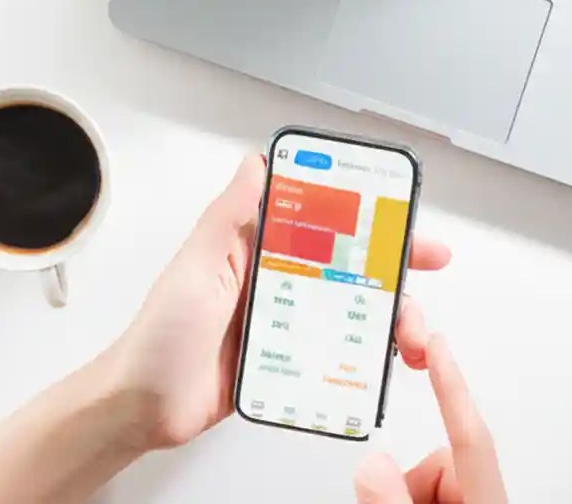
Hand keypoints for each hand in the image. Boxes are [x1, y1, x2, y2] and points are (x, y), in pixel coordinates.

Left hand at [101, 154, 451, 449]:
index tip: (401, 212)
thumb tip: (256, 161)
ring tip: (410, 335)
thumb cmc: (158, 337)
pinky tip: (385, 365)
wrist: (143, 409)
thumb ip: (229, 217)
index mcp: (257, 251)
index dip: (365, 214)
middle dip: (397, 266)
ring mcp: (286, 325)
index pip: (322, 220)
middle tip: (429, 266)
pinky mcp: (288, 364)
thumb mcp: (195, 267)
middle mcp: (277, 283)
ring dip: (391, 319)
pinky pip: (337, 356)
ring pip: (354, 313)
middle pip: (351, 266)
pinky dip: (366, 359)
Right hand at [353, 335, 506, 503]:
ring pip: (429, 476)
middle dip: (413, 474)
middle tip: (390, 492)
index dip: (450, 385)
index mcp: (486, 499)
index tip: (436, 344)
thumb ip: (393, 501)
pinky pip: (426, 490)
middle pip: (441, 456)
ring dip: (406, 491)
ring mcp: (473, 499)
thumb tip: (372, 462)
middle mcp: (483, 495)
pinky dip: (407, 497)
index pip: (468, 434)